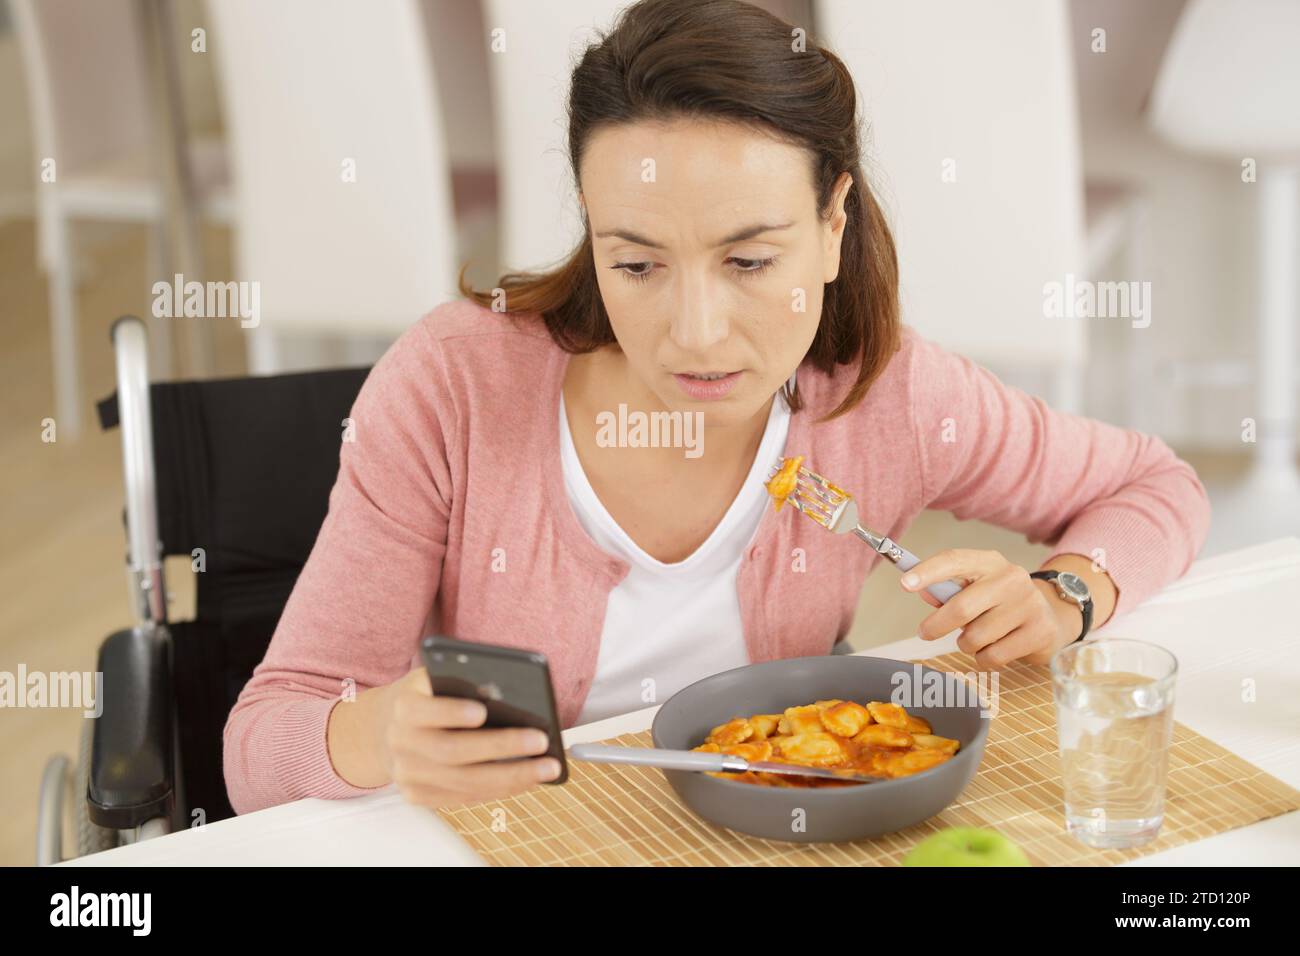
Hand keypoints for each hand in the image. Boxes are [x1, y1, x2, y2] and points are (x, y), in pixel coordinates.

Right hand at [375, 668, 562, 809]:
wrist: (386, 727)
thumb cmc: (428, 696)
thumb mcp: (436, 679)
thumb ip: (462, 682)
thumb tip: (507, 694)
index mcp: (403, 707)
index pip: (424, 711)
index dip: (451, 713)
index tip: (482, 711)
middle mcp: (400, 743)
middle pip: (452, 751)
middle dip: (500, 747)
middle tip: (540, 740)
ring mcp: (407, 775)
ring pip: (463, 782)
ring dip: (511, 776)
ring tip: (547, 767)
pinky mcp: (418, 796)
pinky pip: (464, 797)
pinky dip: (499, 790)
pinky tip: (527, 779)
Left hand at [900, 549, 1077, 668]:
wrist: (1050, 617)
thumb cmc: (999, 603)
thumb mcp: (975, 589)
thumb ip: (948, 591)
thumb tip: (924, 593)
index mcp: (990, 562)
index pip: (955, 560)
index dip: (928, 572)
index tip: (905, 583)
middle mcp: (1012, 578)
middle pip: (961, 607)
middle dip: (936, 625)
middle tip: (925, 633)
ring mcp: (1029, 605)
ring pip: (975, 637)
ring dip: (966, 644)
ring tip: (977, 637)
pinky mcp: (1039, 632)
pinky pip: (993, 656)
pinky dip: (983, 659)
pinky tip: (994, 648)